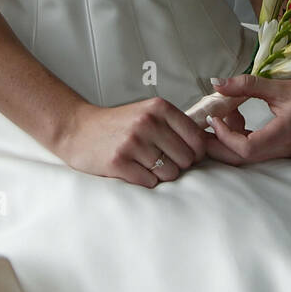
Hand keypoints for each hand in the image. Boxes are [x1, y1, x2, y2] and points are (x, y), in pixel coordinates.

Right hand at [58, 96, 210, 187]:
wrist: (78, 130)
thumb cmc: (119, 125)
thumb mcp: (148, 113)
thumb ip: (176, 126)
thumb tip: (212, 146)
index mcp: (159, 108)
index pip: (197, 140)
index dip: (195, 153)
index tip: (182, 154)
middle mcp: (148, 123)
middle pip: (186, 160)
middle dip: (177, 165)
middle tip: (158, 160)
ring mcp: (133, 143)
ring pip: (169, 174)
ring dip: (160, 175)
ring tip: (143, 163)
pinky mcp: (119, 162)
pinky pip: (150, 183)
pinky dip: (144, 181)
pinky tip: (132, 169)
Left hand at [201, 75, 290, 165]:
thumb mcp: (281, 85)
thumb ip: (247, 85)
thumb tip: (216, 82)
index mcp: (284, 134)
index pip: (246, 150)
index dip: (225, 137)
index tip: (215, 117)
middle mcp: (284, 149)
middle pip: (242, 160)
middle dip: (218, 147)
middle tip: (201, 128)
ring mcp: (284, 152)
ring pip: (248, 156)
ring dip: (229, 140)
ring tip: (221, 114)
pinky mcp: (283, 148)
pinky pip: (256, 150)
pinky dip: (241, 136)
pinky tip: (237, 116)